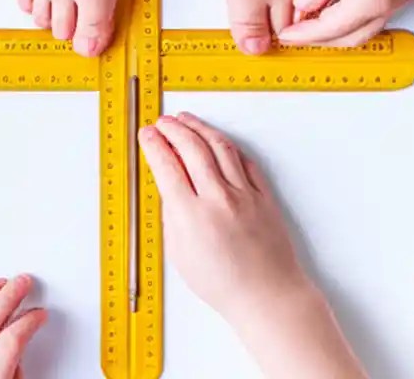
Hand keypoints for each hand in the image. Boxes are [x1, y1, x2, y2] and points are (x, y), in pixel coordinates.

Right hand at [140, 113, 368, 378]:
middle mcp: (218, 198)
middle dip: (173, 129)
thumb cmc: (223, 284)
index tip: (147, 135)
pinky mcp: (263, 195)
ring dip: (199, 127)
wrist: (266, 295)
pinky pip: (244, 160)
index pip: (166, 166)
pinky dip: (227, 145)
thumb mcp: (179, 254)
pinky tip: (217, 140)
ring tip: (185, 120)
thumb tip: (169, 187)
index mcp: (191, 215)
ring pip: (219, 146)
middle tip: (162, 122)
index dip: (153, 145)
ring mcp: (243, 194)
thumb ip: (172, 216)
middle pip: (191, 147)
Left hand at [278, 0, 413, 46]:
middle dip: (321, 40)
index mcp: (374, 1)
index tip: (284, 34)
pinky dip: (352, 13)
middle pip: (350, 37)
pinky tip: (339, 0)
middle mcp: (392, 3)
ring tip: (312, 18)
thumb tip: (302, 5)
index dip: (304, 34)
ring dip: (338, 28)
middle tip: (296, 33)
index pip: (330, 30)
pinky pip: (374, 9)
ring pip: (364, 25)